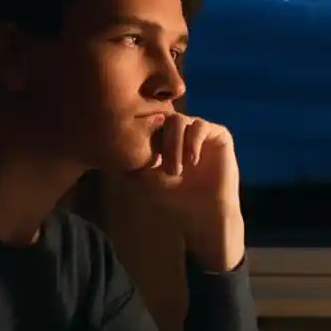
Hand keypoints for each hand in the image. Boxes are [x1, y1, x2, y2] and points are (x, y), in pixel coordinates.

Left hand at [131, 113, 244, 271]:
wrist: (205, 211)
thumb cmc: (177, 197)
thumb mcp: (148, 180)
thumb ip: (132, 163)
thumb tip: (111, 150)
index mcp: (164, 137)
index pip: (149, 124)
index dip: (146, 139)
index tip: (148, 164)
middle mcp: (182, 130)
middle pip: (162, 119)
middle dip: (162, 145)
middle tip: (168, 172)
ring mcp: (199, 130)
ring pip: (179, 120)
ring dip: (175, 146)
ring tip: (177, 171)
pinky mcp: (219, 134)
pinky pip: (200, 126)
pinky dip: (193, 142)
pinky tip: (192, 161)